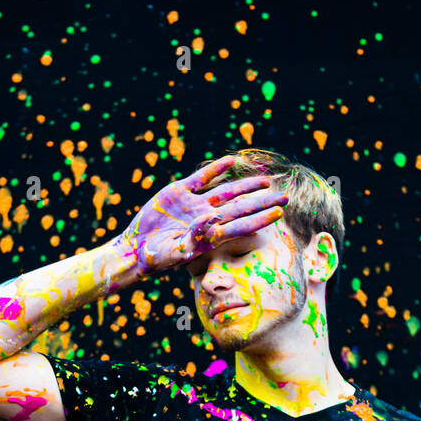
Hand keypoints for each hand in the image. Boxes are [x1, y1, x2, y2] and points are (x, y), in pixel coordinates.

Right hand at [112, 155, 288, 275]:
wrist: (136, 249)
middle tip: (284, 196)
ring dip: (245, 186)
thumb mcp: (176, 251)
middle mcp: (207, 218)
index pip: (242, 225)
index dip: (261, 218)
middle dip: (262, 202)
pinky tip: (231, 161)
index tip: (279, 213)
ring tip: (265, 182)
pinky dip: (216, 169)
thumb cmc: (157, 258)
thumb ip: (195, 237)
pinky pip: (201, 178)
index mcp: (210, 235)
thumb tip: (212, 219)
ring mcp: (194, 204)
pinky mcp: (179, 191)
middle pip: (241, 207)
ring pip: (226, 192)